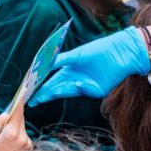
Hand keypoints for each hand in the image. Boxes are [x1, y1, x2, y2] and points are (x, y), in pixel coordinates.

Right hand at [30, 27, 150, 104]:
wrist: (120, 52)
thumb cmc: (99, 49)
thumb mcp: (77, 54)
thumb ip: (62, 59)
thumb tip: (45, 63)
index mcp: (70, 70)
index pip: (52, 80)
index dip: (41, 87)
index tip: (30, 92)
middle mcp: (76, 79)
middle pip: (57, 88)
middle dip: (45, 94)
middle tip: (33, 100)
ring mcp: (86, 85)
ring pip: (68, 91)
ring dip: (58, 92)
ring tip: (45, 94)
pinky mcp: (97, 90)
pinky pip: (85, 90)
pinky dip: (80, 87)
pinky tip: (77, 82)